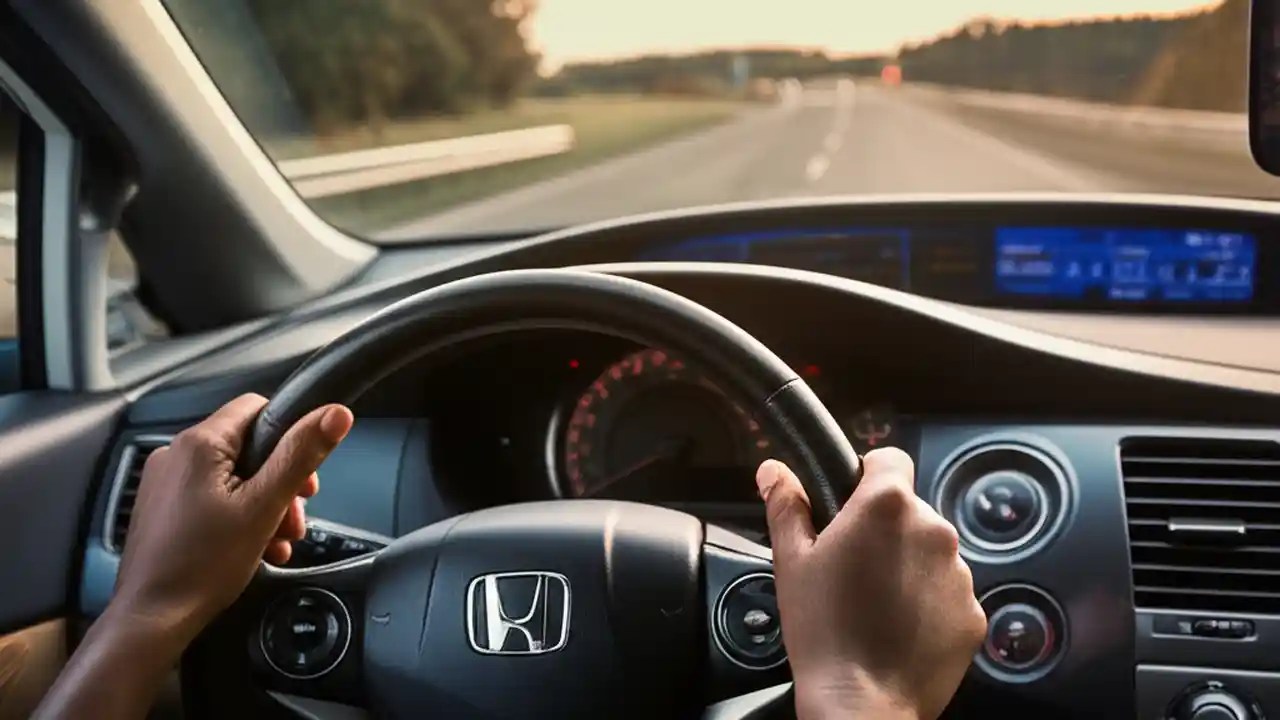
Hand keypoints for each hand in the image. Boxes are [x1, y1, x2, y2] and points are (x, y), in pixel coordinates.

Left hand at [112, 394, 353, 644]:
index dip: (290, 437)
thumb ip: (300, 456)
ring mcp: (165, 482)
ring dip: (263, 503)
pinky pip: (212, 496)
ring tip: (275, 539)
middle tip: (293, 517)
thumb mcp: (264, 507)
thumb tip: (335, 414)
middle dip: (280, 481)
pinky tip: (253, 546)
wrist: (152, 618)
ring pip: (233, 476)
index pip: (258, 409)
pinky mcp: (163, 507)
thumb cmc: (202, 565)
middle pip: (249, 447)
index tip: (304, 476)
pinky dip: (238, 515)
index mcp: (199, 443)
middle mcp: (176, 454)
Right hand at [756, 449, 985, 719]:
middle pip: (909, 510)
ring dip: (908, 565)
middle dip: (884, 530)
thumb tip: (774, 471)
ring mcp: (960, 573)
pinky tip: (897, 626)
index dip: (867, 475)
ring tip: (873, 602)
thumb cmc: (823, 632)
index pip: (889, 459)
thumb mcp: (792, 562)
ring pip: (931, 552)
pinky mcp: (973, 612)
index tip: (851, 500)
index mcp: (886, 507)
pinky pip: (948, 593)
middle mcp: (933, 530)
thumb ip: (787, 506)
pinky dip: (928, 602)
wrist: (863, 704)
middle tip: (851, 567)